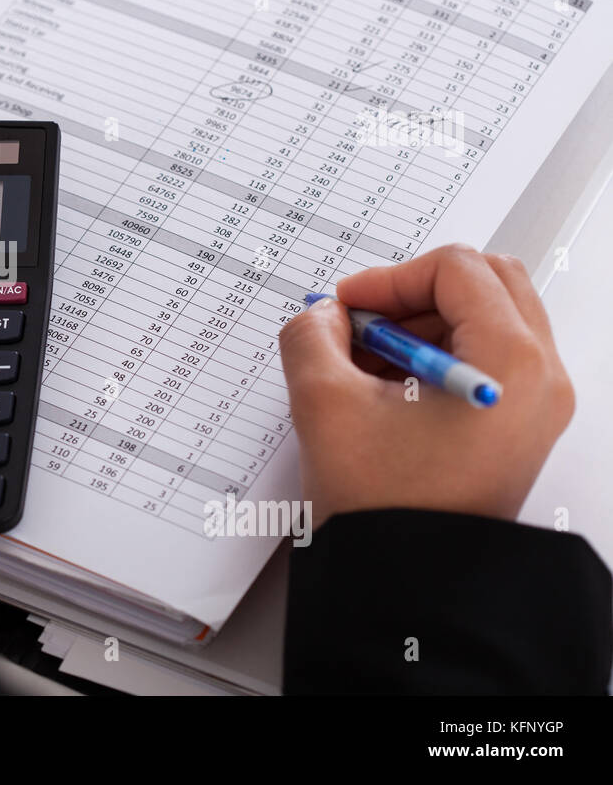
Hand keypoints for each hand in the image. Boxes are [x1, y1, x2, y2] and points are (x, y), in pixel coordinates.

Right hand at [277, 244, 573, 525]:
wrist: (411, 585)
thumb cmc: (386, 509)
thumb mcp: (324, 404)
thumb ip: (312, 337)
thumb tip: (325, 315)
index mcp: (511, 363)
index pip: (456, 268)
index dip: (389, 279)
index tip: (346, 309)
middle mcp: (541, 378)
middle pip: (486, 281)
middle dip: (413, 294)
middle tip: (363, 325)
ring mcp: (537, 404)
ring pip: (487, 316)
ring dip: (422, 324)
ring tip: (367, 364)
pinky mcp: (520, 425)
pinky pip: (487, 357)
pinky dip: (437, 355)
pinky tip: (388, 389)